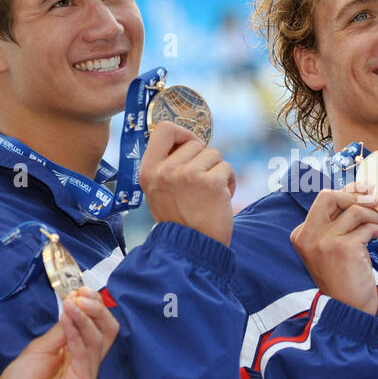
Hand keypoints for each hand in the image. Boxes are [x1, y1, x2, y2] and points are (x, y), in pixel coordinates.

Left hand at [0, 287, 118, 378]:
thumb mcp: (40, 348)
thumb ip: (60, 331)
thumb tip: (75, 304)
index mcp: (77, 349)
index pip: (96, 324)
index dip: (93, 305)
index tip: (80, 289)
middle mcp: (86, 359)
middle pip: (107, 330)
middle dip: (98, 309)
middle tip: (83, 294)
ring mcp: (87, 373)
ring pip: (99, 340)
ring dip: (87, 317)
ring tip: (73, 303)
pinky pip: (85, 356)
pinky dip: (78, 334)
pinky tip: (67, 318)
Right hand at [139, 121, 235, 245]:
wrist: (192, 248)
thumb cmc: (179, 220)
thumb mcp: (159, 191)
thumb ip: (167, 167)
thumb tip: (188, 141)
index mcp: (149, 170)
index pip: (163, 130)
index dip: (182, 133)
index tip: (191, 145)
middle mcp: (166, 170)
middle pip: (195, 144)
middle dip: (204, 161)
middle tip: (200, 186)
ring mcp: (188, 175)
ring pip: (214, 154)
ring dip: (217, 172)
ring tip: (209, 194)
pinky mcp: (211, 182)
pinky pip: (227, 168)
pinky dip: (229, 182)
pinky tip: (220, 200)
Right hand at [290, 182, 377, 315]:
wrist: (346, 310)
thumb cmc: (342, 281)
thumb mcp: (332, 251)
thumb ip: (337, 227)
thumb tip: (361, 198)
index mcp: (302, 235)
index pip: (323, 201)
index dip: (347, 194)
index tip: (365, 192)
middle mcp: (309, 235)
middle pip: (330, 196)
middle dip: (356, 194)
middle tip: (376, 200)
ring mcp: (325, 241)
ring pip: (355, 211)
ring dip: (376, 217)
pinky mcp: (344, 247)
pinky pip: (369, 228)